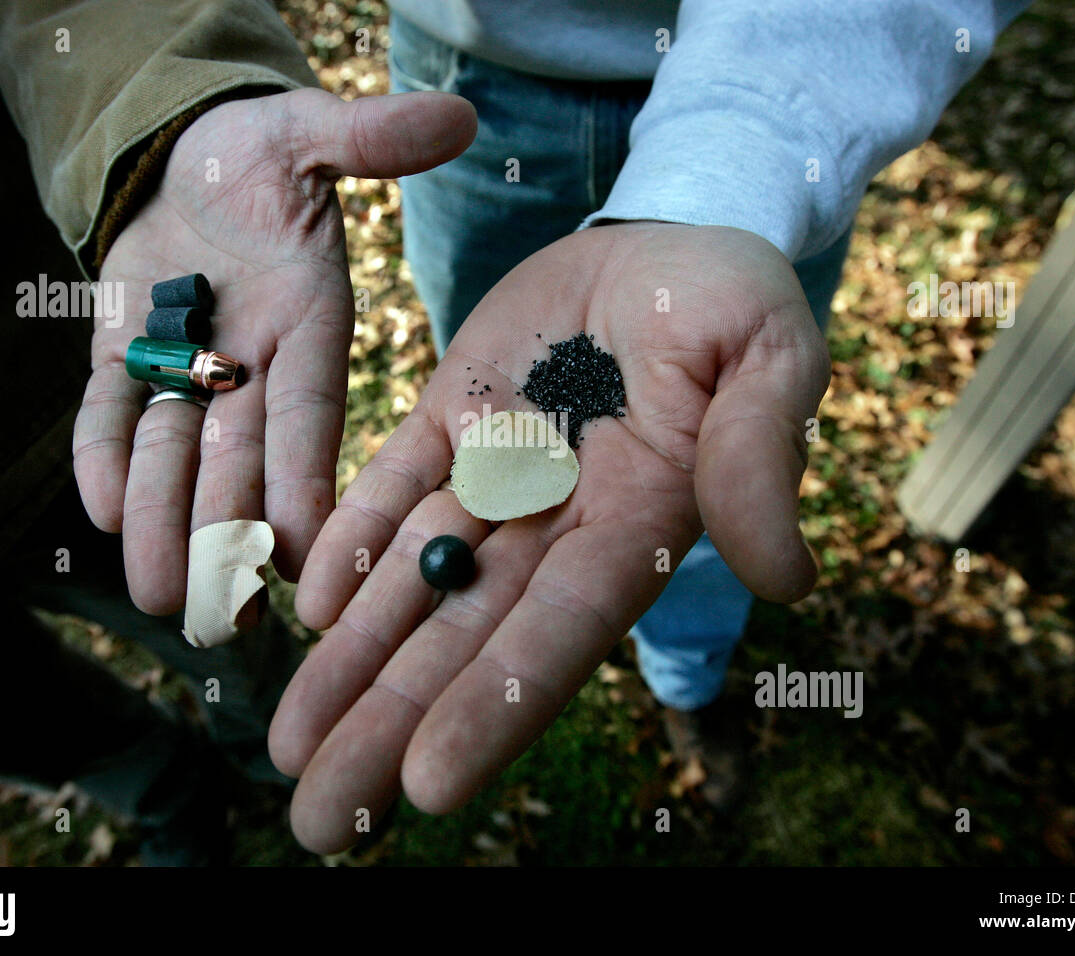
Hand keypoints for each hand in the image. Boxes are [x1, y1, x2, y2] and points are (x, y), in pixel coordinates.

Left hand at [73, 88, 475, 614]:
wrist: (188, 153)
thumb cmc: (260, 152)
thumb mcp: (309, 134)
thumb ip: (368, 139)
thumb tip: (453, 117)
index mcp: (308, 328)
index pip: (311, 419)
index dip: (308, 484)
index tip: (308, 554)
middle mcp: (251, 364)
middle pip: (239, 463)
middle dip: (228, 536)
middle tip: (224, 615)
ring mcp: (185, 365)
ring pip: (173, 455)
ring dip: (161, 523)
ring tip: (159, 593)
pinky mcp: (125, 354)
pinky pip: (110, 413)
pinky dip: (104, 456)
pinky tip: (98, 508)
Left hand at [269, 222, 830, 851]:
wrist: (663, 237)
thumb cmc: (730, 297)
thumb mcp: (767, 352)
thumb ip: (762, 455)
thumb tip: (786, 579)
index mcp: (639, 517)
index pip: (562, 626)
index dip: (499, 701)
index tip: (429, 785)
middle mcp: (559, 517)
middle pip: (469, 634)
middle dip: (394, 722)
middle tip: (321, 821)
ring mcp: (498, 470)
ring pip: (416, 580)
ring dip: (353, 661)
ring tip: (289, 744)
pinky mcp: (453, 415)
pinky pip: (395, 488)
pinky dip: (352, 548)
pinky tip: (308, 611)